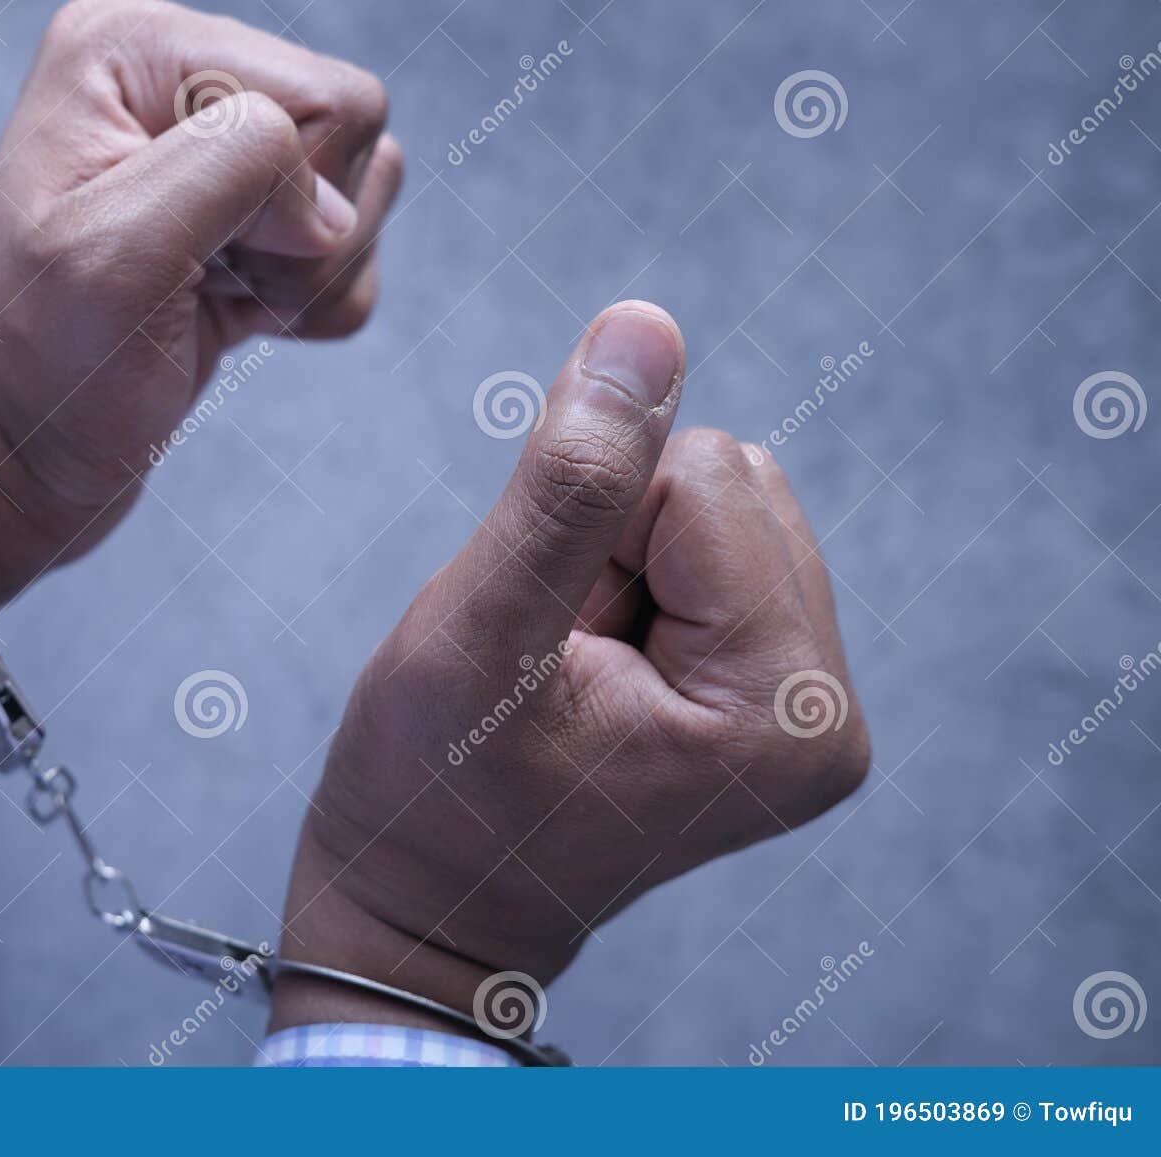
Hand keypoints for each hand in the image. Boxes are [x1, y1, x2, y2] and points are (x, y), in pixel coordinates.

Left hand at [0, 0, 399, 607]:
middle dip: (306, 236)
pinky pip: (350, 247)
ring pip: (363, 190)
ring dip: (309, 274)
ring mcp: (216, 147)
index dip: (292, 197)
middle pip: (354, 131)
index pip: (324, 98)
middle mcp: (177, 76)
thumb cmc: (44, 364)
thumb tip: (328, 206)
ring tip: (214, 297)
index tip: (204, 255)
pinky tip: (230, 314)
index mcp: (135, 46)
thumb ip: (234, 169)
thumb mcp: (119, 252)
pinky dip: (310, 304)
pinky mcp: (247, 217)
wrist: (18, 451)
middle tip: (210, 280)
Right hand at [270, 301, 869, 1035]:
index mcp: (785, 709)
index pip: (703, 478)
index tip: (542, 649)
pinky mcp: (775, 692)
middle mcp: (827, 711)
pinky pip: (709, 545)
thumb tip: (648, 323)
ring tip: (565, 673)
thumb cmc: (434, 795)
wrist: (430, 905)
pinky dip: (630, 586)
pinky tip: (592, 674)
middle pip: (728, 481)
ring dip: (616, 565)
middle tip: (549, 663)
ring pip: (715, 501)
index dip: (589, 533)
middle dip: (613, 547)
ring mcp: (807, 707)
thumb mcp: (482, 630)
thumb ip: (571, 479)